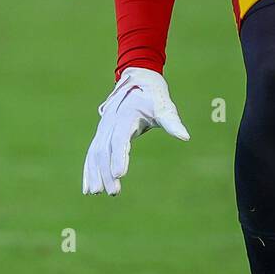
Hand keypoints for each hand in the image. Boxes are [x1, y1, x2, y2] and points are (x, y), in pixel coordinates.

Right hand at [82, 67, 188, 195]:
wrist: (138, 80)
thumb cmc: (154, 96)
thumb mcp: (164, 107)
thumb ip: (172, 122)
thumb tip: (185, 137)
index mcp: (125, 116)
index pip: (120, 139)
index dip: (119, 157)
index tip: (120, 175)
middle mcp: (110, 122)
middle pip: (104, 150)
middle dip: (106, 172)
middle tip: (114, 192)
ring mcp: (103, 128)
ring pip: (95, 153)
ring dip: (94, 173)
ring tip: (95, 193)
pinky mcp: (101, 134)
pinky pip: (92, 153)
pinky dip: (88, 170)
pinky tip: (88, 188)